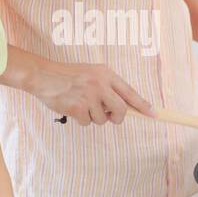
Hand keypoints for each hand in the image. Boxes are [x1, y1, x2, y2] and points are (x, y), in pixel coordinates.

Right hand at [34, 62, 152, 124]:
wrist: (43, 75)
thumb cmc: (67, 76)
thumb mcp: (91, 73)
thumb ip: (107, 87)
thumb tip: (124, 107)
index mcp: (106, 73)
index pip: (130, 92)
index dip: (143, 105)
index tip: (154, 114)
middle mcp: (100, 83)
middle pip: (121, 110)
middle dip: (117, 118)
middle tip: (110, 117)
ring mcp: (89, 95)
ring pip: (102, 119)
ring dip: (93, 117)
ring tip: (81, 105)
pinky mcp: (78, 106)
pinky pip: (87, 123)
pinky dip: (80, 120)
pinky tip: (72, 108)